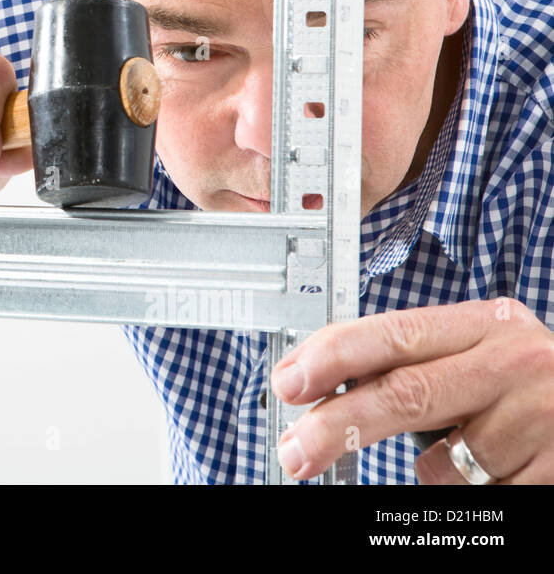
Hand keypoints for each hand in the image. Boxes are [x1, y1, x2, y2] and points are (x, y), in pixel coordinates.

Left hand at [269, 297, 553, 482]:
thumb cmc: (530, 385)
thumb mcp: (480, 354)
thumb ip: (414, 360)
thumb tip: (319, 384)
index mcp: (486, 323)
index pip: (394, 333)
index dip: (333, 357)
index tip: (289, 381)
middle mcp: (516, 362)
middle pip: (405, 394)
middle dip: (337, 426)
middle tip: (296, 451)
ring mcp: (542, 416)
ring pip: (442, 461)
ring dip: (436, 469)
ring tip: (471, 451)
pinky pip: (483, 493)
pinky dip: (478, 489)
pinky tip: (506, 469)